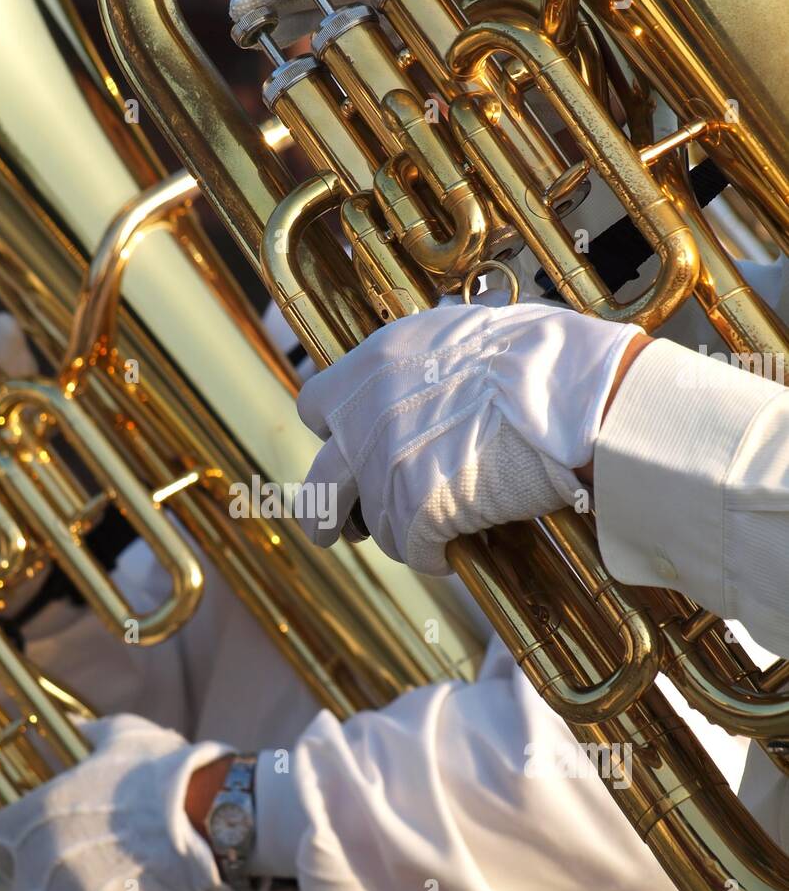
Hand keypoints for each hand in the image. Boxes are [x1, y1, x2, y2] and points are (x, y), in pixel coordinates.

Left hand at [0, 715, 233, 890]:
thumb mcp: (123, 735)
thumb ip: (92, 733)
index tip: (38, 854)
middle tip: (92, 878)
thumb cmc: (163, 772)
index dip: (19, 851)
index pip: (1, 845)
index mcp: (35, 819)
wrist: (209, 815)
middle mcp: (43, 868)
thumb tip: (77, 727)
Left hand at [296, 302, 647, 574]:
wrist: (571, 395)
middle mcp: (363, 419)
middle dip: (329, 511)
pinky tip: (456, 550)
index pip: (317, 408)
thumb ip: (425, 366)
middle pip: (320, 484)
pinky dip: (435, 555)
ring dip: (398, 533)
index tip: (353, 449)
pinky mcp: (415, 514)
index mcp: (371, 365)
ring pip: (371, 524)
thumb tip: (430, 383)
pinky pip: (413, 551)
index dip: (336, 434)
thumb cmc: (542, 357)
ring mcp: (384, 470)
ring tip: (432, 535)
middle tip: (336, 531)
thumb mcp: (464, 335)